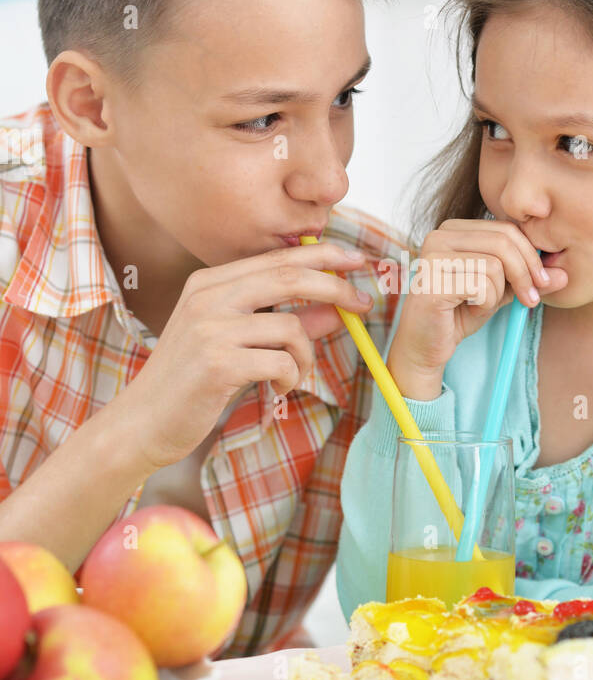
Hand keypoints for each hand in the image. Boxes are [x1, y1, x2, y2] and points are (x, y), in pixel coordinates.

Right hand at [118, 242, 373, 469]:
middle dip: (335, 287)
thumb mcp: (239, 344)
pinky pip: (281, 362)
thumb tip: (336, 310)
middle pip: (289, 277)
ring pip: (290, 327)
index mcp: (209, 283)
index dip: (323, 256)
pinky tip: (276, 391)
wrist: (142, 423)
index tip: (357, 262)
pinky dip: (290, 379)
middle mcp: (208, 296)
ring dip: (305, 356)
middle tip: (363, 305)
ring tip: (291, 377)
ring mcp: (210, 327)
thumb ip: (284, 323)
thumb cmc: (192, 383)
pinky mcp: (218, 362)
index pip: (278, 258)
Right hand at [386, 219, 567, 398]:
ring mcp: (432, 255)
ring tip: (483, 305)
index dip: (531, 255)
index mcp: (456, 229)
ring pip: (494, 264)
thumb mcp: (500, 292)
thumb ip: (528, 280)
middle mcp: (440, 235)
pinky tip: (469, 309)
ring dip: (499, 293)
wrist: (426, 346)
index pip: (506, 229)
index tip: (543, 283)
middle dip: (525, 273)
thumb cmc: (459, 314)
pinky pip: (480, 285)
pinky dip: (484, 303)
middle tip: (530, 299)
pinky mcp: (431, 279)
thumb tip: (565, 275)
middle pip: (503, 242)